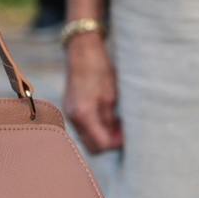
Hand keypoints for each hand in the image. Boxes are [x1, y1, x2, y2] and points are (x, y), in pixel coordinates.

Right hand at [62, 32, 121, 152]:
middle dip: (109, 143)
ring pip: (88, 138)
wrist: (83, 51)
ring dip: (103, 135)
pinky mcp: (70, 108)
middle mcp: (73, 117)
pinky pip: (84, 127)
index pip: (101, 145)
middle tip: (124, 131)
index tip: (128, 135)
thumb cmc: (100, 70)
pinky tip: (107, 115)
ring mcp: (69, 113)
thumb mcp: (111, 96)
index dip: (117, 144)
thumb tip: (118, 139)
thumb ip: (111, 120)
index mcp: (84, 114)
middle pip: (92, 146)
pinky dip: (96, 127)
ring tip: (117, 121)